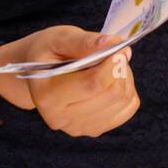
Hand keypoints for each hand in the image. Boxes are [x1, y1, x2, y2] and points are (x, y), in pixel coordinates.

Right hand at [0, 26, 139, 136]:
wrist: (40, 73)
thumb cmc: (48, 52)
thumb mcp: (59, 38)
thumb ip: (84, 41)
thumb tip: (113, 43)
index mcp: (47, 96)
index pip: (93, 85)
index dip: (112, 65)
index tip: (120, 47)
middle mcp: (61, 119)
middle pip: (111, 95)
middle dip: (120, 69)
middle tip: (116, 52)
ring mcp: (79, 127)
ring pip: (123, 101)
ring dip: (125, 78)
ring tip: (110, 64)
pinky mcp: (95, 129)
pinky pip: (128, 108)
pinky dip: (128, 90)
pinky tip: (113, 78)